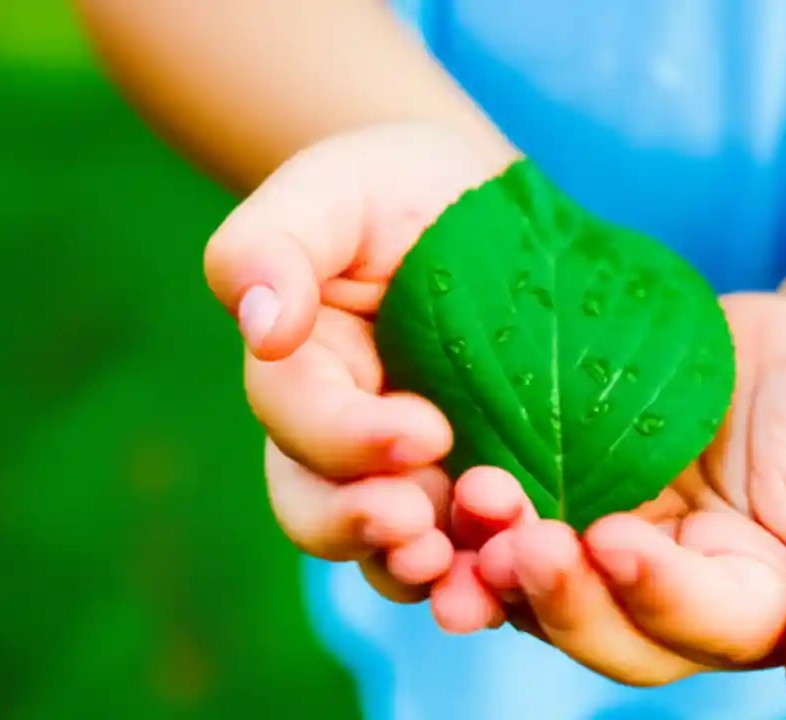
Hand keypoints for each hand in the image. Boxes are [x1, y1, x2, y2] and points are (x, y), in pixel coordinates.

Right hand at [204, 122, 515, 601]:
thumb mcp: (331, 189)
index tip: (425, 430)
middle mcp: (339, 440)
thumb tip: (261, 327)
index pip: (299, 422)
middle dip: (364, 529)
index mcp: (300, 371)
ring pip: (389, 552)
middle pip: (319, 511)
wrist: (475, 208)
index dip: (349, 440)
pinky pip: (467, 551)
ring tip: (473, 573)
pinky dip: (486, 572)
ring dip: (425, 569)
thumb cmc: (393, 189)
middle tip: (421, 528)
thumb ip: (274, 244)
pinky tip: (524, 570)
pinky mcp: (476, 487)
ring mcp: (408, 473)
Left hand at [438, 293, 785, 719]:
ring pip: (542, 587)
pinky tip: (451, 483)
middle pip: (604, 632)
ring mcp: (612, 546)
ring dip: (497, 563)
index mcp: (752, 611)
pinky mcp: (569, 492)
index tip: (617, 540)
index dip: (653, 593)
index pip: (699, 626)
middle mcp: (670, 599)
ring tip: (474, 510)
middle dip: (558, 596)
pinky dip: (478, 514)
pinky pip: (515, 519)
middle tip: (522, 544)